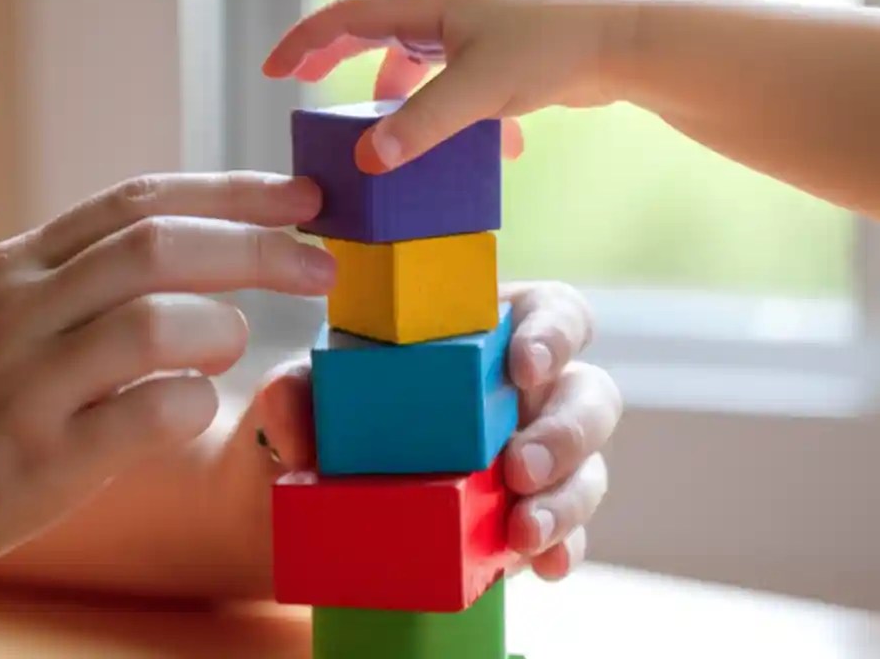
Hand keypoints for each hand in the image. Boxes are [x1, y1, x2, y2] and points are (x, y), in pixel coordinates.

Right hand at [0, 172, 332, 581]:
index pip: (138, 200)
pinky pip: (145, 415)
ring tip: (227, 345)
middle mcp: (24, 307)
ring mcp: (27, 381)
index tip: (301, 196)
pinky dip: (191, 403)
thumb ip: (70, 275)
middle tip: (321, 265)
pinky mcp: (36, 457)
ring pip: (157, 321)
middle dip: (259, 248)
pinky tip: (188, 408)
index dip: (231, 190)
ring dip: (221, 328)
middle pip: (161, 246)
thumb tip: (178, 250)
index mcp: (20, 263)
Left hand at [219, 280, 619, 584]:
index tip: (524, 365)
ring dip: (565, 500)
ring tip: (521, 531)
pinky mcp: (525, 519)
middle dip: (567, 432)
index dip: (555, 333)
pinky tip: (542, 565)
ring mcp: (535, 459)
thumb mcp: (302, 397)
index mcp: (484, 339)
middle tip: (519, 467)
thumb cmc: (322, 420)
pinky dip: (561, 548)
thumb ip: (293, 390)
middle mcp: (525, 395)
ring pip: (587, 469)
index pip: (553, 313)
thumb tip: (289, 404)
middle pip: (590, 396)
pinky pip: (567, 534)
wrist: (301, 500)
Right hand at [262, 0, 640, 171]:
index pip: (347, 15)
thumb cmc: (557, 51)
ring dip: (403, 103)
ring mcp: (475, 33)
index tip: (272, 70)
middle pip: (373, 32)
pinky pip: (460, 87)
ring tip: (397, 142)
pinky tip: (495, 151)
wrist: (628, 45)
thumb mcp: (480, 93)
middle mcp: (448, 11)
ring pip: (417, 65)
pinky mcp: (501, 58)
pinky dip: (461, 119)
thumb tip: (369, 159)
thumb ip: (421, 127)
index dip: (304, 41)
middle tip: (301, 87)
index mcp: (432, 4)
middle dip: (336, 62)